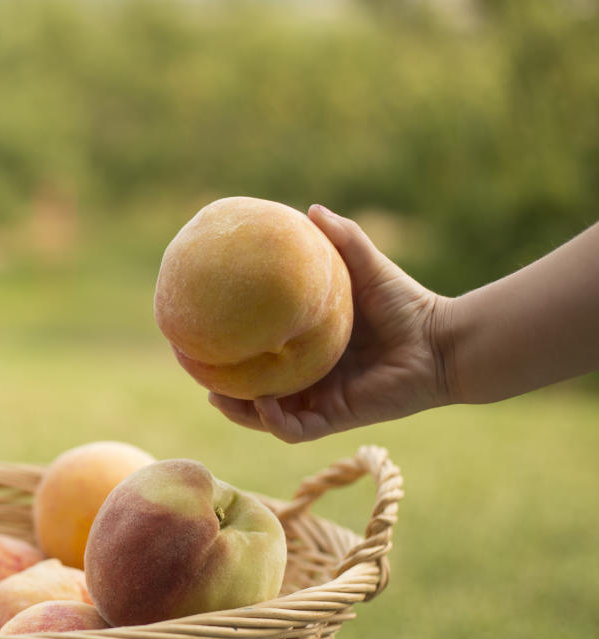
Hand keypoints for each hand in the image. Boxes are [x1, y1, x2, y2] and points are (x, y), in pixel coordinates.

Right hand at [207, 205, 451, 441]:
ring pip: (267, 417)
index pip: (258, 355)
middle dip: (221, 387)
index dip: (229, 350)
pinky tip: (263, 406)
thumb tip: (310, 209)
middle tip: (196, 368)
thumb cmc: (406, 303)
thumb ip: (342, 238)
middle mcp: (308, 379)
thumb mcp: (365, 266)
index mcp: (306, 349)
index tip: (201, 335)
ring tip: (216, 397)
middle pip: (252, 392)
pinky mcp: (337, 417)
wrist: (442, 340)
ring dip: (239, 412)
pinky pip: (296, 429)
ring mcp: (320, 401)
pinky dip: (276, 422)